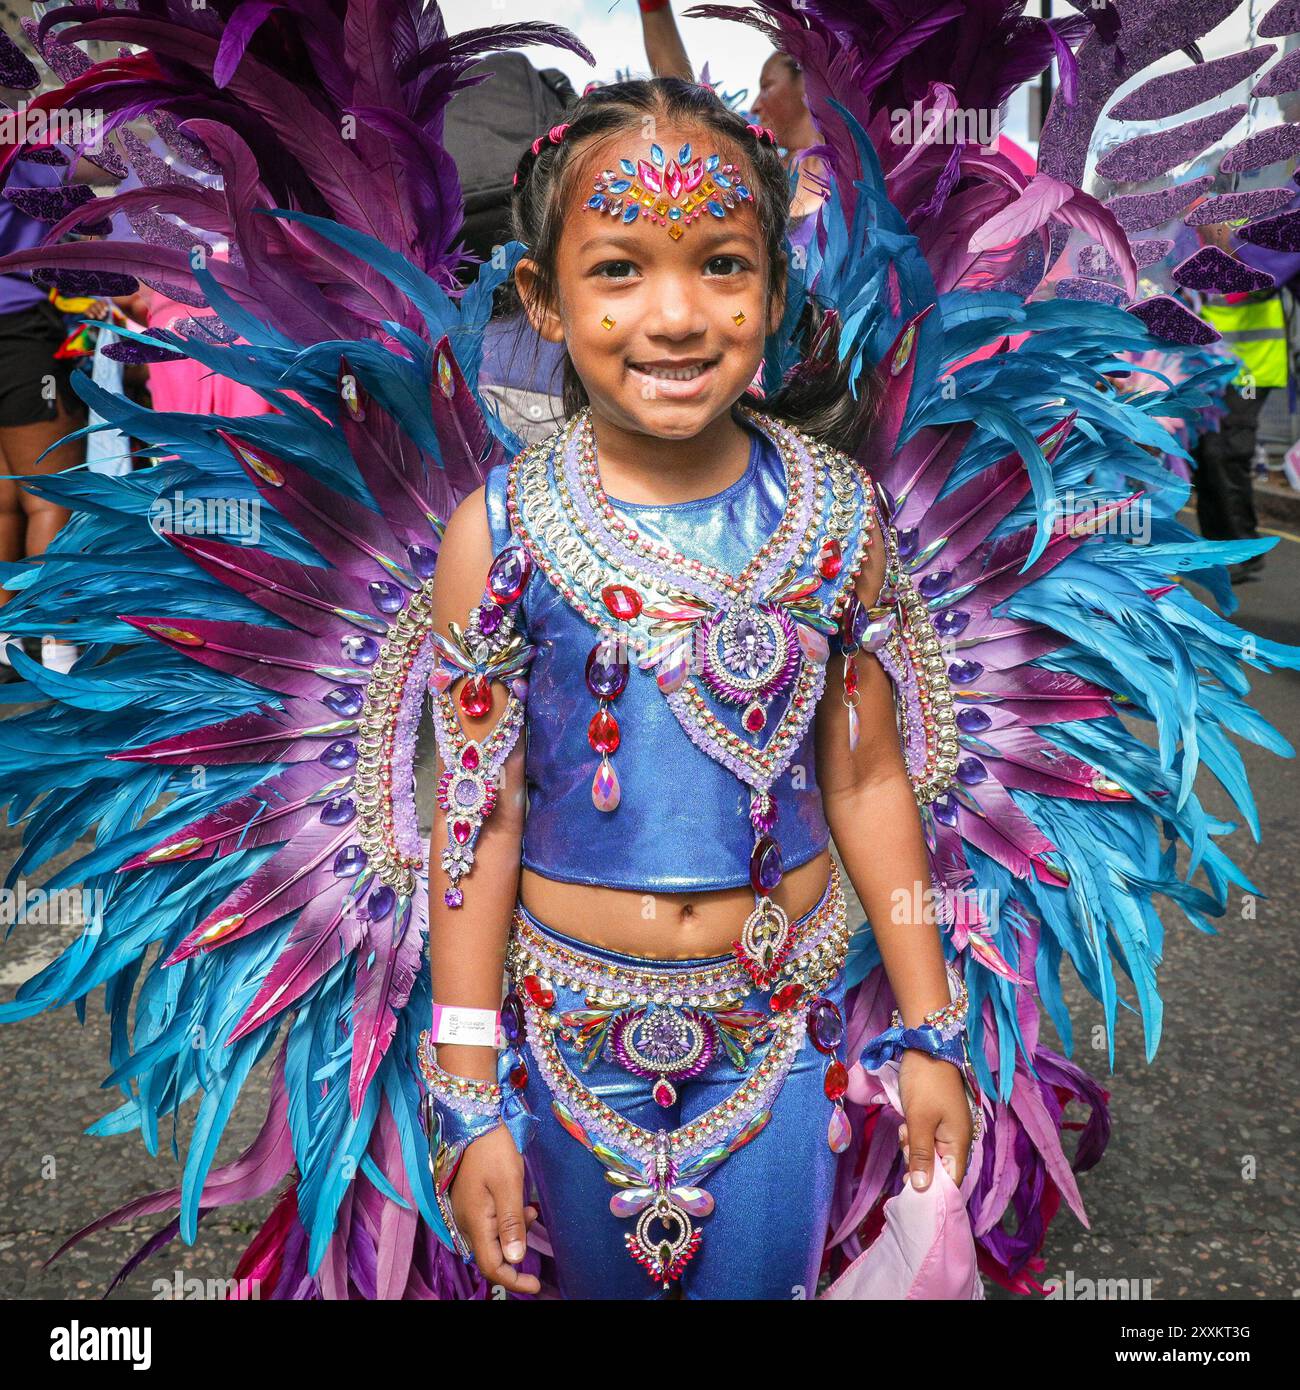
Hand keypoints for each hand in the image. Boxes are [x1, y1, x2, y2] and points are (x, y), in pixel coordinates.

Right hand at [449, 1124, 539, 1294]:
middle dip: (514, 1260)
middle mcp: (466, 1221)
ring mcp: (466, 1210)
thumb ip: (511, 1223)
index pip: (491, 1265)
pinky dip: (508, 1222)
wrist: (477, 1117)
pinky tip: (522, 1206)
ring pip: (490, 1239)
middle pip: (488, 1256)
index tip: (535, 1286)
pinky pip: (488, 1224)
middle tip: (537, 1250)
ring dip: (513, 1237)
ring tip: (533, 1214)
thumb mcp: (509, 1184)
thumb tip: (514, 1259)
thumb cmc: (495, 1148)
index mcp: (475, 1221)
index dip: (512, 1280)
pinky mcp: (470, 1200)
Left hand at [897, 1049, 972, 1190]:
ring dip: (913, 1147)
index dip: (932, 1190)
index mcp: (959, 1143)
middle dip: (918, 1163)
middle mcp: (957, 1139)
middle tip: (905, 1144)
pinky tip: (903, 1124)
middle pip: (938, 1169)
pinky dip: (912, 1136)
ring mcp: (946, 1128)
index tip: (910, 1187)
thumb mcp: (919, 1121)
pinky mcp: (935, 1119)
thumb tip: (922, 1188)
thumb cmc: (925, 1085)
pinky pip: (924, 1138)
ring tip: (903, 1130)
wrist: (924, 1046)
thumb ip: (921, 1155)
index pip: (951, 1181)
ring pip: (928, 1153)